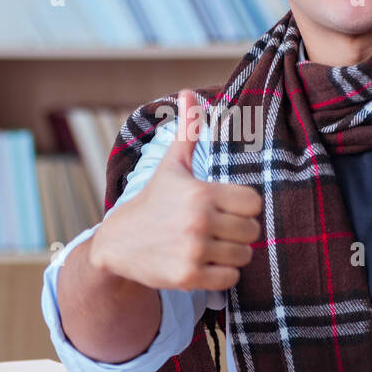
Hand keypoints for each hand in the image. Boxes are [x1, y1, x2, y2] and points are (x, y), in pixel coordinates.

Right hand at [89, 88, 264, 291]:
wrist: (118, 243)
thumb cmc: (153, 200)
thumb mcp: (171, 166)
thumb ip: (188, 130)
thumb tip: (189, 92)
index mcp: (201, 193)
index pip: (254, 203)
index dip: (244, 205)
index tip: (226, 206)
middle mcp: (198, 222)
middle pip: (252, 230)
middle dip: (239, 230)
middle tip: (218, 227)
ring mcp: (194, 251)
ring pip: (244, 256)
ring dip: (232, 252)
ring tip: (212, 244)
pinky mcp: (188, 277)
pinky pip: (230, 278)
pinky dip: (222, 273)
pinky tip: (204, 262)